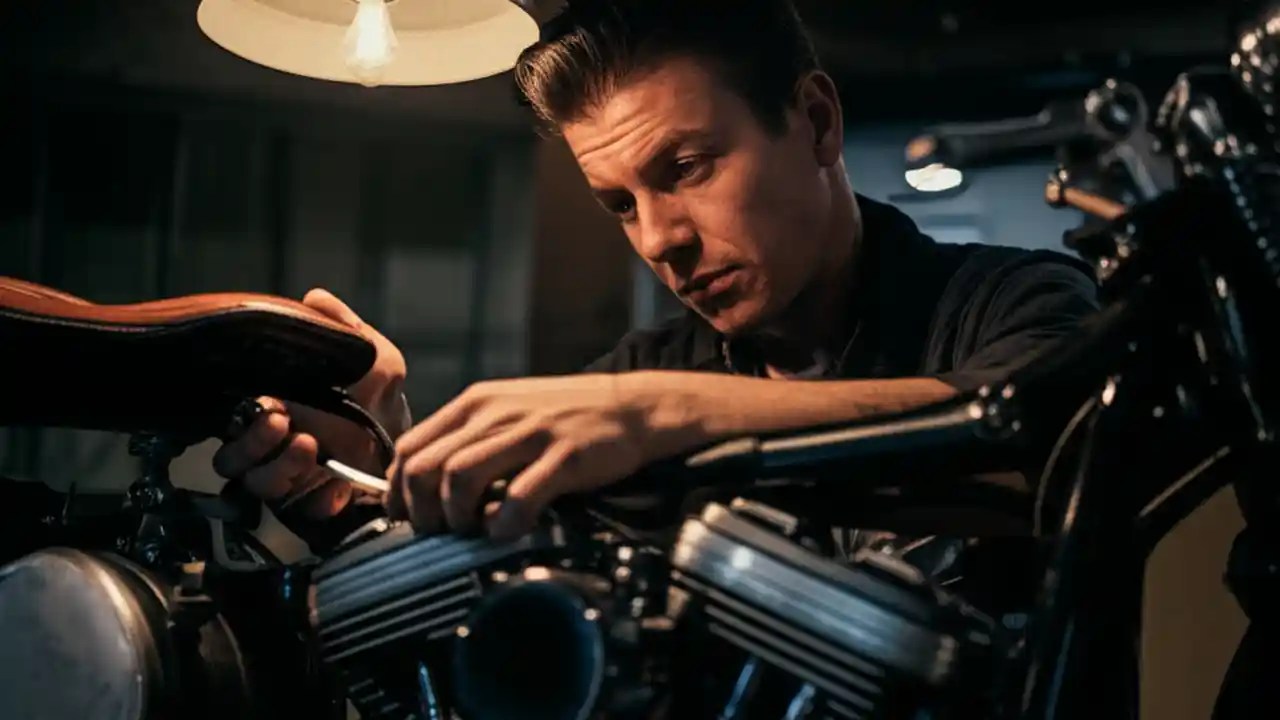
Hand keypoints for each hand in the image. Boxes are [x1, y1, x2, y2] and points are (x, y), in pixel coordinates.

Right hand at [213, 288, 408, 519]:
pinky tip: (337, 487)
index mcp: (274, 409)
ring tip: (311, 448)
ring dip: (280, 469)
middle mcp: (274, 447)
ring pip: (257, 485)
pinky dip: (318, 501)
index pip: (232, 418)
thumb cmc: (380, 398)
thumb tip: (315, 298)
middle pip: (232, 458)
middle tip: (284, 423)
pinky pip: (301, 514)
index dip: (244, 416)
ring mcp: (290, 480)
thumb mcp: (374, 356)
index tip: (271, 402)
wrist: (412, 443)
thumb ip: (346, 327)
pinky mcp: (312, 508)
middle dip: (253, 443)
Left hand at [386, 374, 679, 539]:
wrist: (632, 406)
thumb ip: (470, 439)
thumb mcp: (508, 412)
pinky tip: (508, 531)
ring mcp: (530, 433)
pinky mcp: (564, 456)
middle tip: (439, 533)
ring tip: (472, 531)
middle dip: (422, 512)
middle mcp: (494, 413)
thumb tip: (428, 485)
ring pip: (458, 478)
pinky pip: (517, 498)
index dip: (397, 491)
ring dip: (456, 517)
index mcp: (475, 403)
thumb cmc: (567, 416)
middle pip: (424, 467)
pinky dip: (503, 524)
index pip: (409, 448)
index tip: (407, 518)